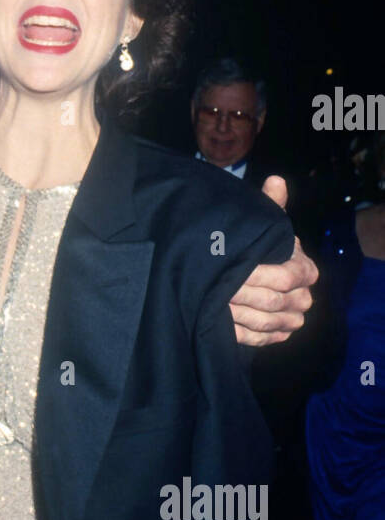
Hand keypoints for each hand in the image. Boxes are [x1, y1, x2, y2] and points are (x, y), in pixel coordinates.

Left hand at [229, 177, 317, 345]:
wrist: (255, 276)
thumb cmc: (259, 246)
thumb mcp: (263, 224)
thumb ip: (270, 205)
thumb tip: (275, 180)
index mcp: (304, 268)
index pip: (286, 277)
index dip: (259, 275)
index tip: (234, 271)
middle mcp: (304, 297)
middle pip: (274, 302)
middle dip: (243, 296)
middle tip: (217, 291)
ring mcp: (293, 319)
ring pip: (267, 323)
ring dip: (240, 316)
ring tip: (215, 307)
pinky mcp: (279, 335)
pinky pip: (263, 340)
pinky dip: (243, 335)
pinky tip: (224, 327)